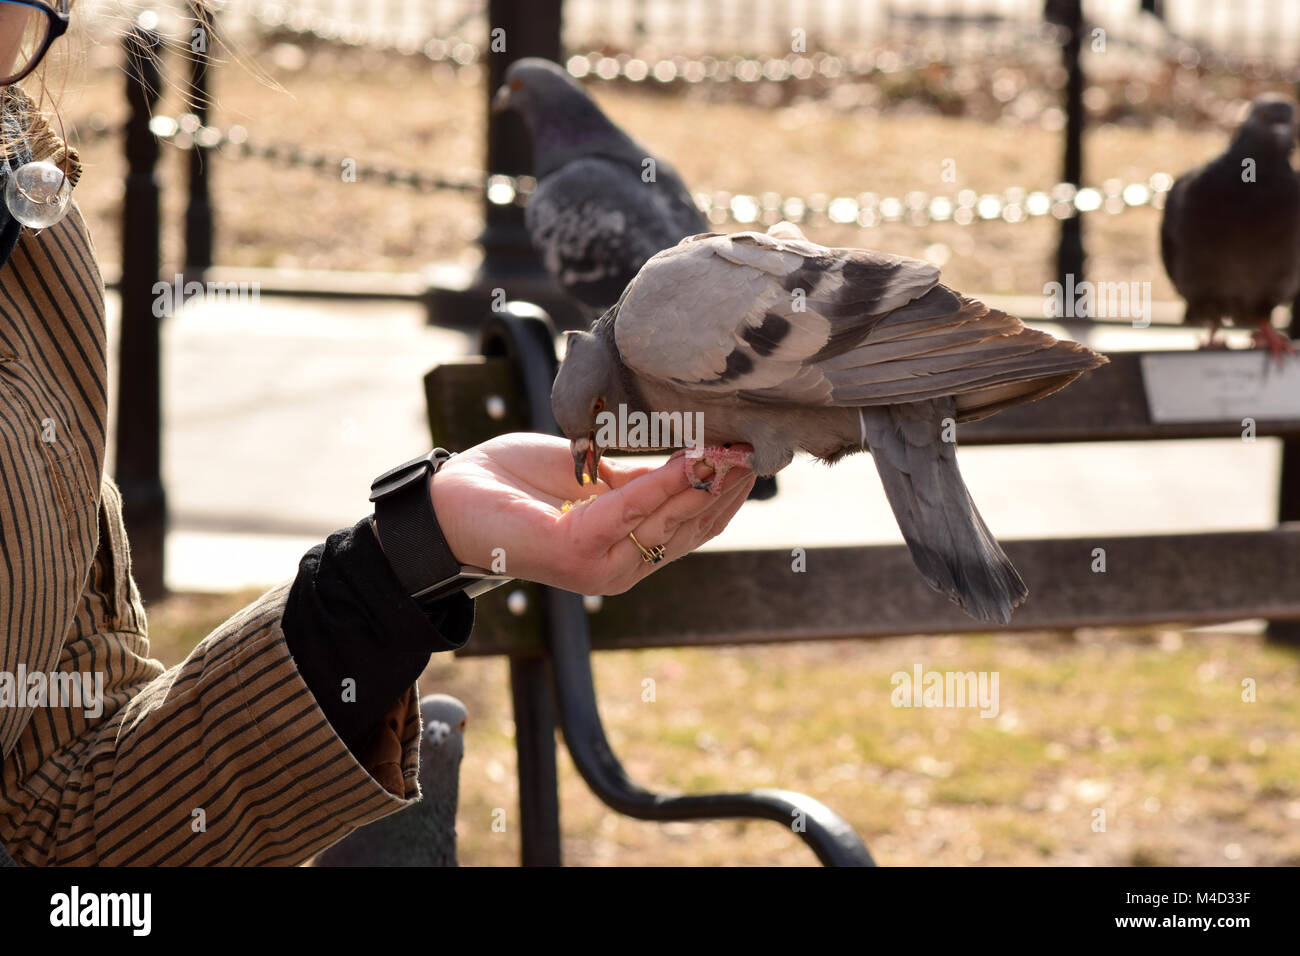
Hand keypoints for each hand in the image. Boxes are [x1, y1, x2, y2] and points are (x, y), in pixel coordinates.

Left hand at [427, 433, 754, 594]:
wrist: (455, 499)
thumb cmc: (517, 484)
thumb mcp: (591, 474)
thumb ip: (637, 477)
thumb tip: (691, 455)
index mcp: (628, 550)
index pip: (695, 525)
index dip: (727, 491)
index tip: (754, 452)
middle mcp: (623, 567)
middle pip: (693, 525)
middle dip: (727, 484)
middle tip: (756, 444)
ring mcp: (602, 564)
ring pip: (670, 518)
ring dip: (706, 479)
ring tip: (733, 445)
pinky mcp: (578, 550)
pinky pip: (633, 508)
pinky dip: (666, 481)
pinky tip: (692, 454)